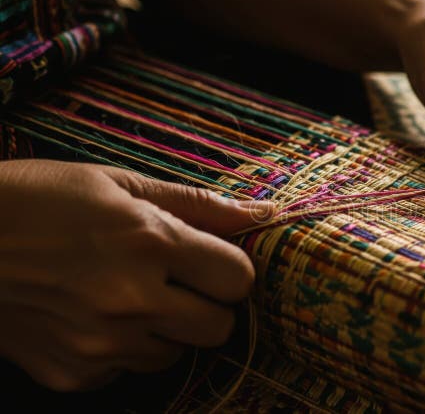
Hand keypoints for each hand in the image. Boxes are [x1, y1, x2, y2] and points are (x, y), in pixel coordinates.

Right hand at [0, 160, 273, 390]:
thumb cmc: (34, 200)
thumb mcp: (115, 183)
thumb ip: (194, 202)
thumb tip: (258, 213)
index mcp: (148, 242)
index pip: (238, 278)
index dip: (230, 269)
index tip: (211, 261)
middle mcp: (131, 300)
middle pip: (220, 327)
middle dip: (208, 306)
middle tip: (175, 282)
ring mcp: (101, 344)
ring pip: (175, 353)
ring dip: (164, 329)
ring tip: (122, 295)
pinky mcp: (74, 373)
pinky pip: (127, 369)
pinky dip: (120, 349)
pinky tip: (88, 316)